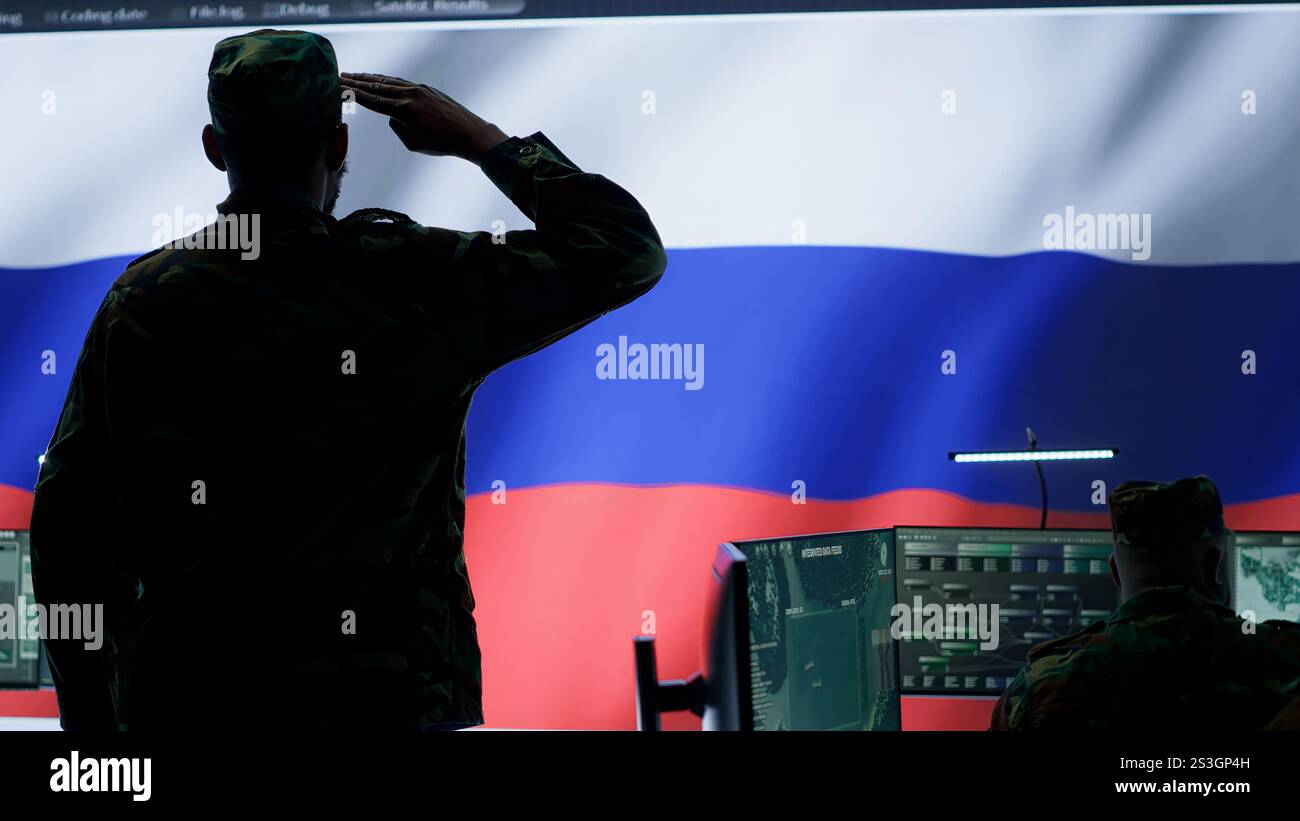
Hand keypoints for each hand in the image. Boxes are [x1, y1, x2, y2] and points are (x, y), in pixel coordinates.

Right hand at [340, 72, 507, 163]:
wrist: (469, 133)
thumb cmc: (442, 144)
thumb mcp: (414, 144)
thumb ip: (398, 129)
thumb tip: (391, 116)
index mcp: (405, 110)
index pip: (372, 100)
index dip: (354, 94)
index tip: (339, 88)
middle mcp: (410, 94)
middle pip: (377, 86)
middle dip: (356, 82)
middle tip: (339, 76)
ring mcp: (419, 89)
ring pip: (388, 81)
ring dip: (369, 78)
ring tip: (354, 75)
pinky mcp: (427, 88)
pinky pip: (401, 81)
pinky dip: (387, 79)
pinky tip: (379, 79)